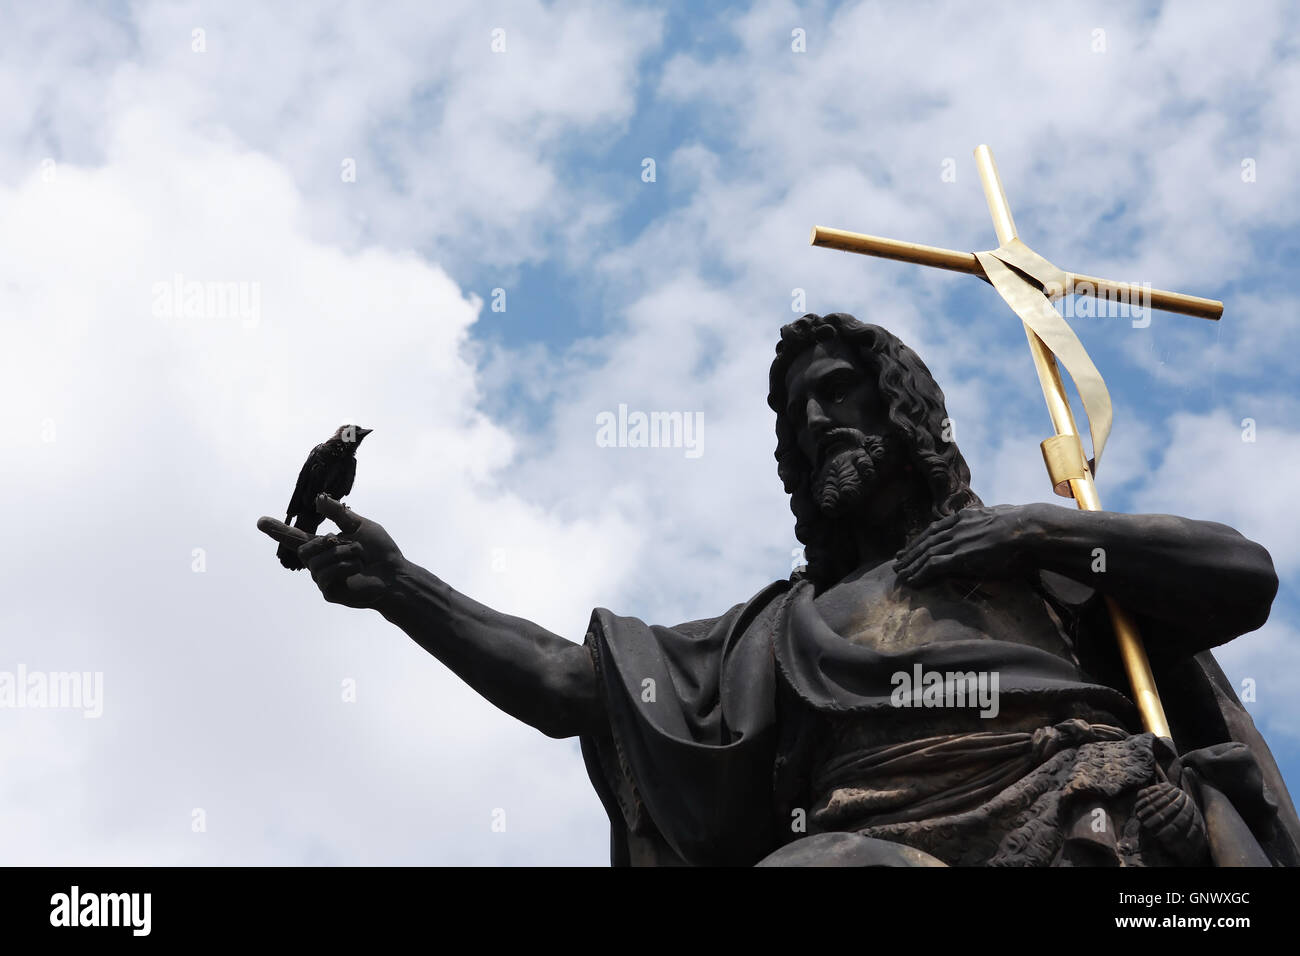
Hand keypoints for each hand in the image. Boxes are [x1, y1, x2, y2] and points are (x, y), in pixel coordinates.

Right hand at [257, 495, 405, 609]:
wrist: (394, 574)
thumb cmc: (380, 551)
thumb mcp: (360, 526)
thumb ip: (339, 514)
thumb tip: (318, 498)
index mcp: (325, 547)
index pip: (296, 537)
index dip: (278, 530)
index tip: (260, 521)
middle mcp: (320, 563)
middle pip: (305, 550)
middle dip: (328, 544)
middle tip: (349, 545)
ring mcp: (323, 579)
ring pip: (317, 562)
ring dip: (343, 555)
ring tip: (360, 559)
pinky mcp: (329, 592)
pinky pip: (326, 575)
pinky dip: (345, 567)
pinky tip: (357, 570)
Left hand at [892, 504, 1042, 587]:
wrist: (1030, 530)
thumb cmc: (1025, 527)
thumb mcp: (1001, 519)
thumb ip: (989, 524)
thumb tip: (994, 528)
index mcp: (965, 517)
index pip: (936, 528)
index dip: (921, 539)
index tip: (911, 546)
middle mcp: (956, 527)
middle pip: (925, 540)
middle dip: (910, 552)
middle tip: (897, 561)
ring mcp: (957, 541)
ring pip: (925, 553)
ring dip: (910, 564)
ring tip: (900, 573)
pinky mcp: (960, 557)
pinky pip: (932, 566)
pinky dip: (919, 573)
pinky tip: (912, 581)